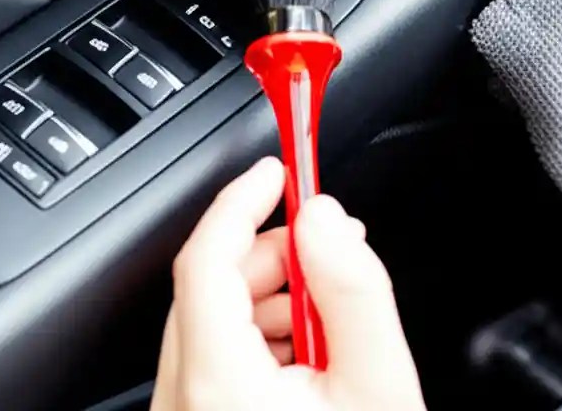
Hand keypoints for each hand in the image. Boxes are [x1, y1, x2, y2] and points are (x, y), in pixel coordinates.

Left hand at [151, 157, 425, 410]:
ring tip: (327, 316)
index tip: (275, 173)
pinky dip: (254, 339)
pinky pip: (208, 361)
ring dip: (267, 299)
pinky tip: (304, 356)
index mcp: (218, 381)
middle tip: (327, 247)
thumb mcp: (380, 386)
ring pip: (207, 323)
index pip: (204, 260)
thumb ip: (353, 294)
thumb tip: (324, 222)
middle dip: (271, 253)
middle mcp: (180, 400)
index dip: (241, 203)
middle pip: (206, 288)